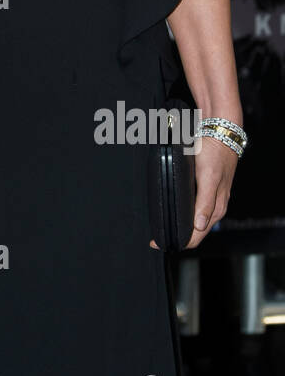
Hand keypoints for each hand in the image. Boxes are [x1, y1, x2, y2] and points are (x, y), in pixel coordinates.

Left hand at [150, 136, 236, 250]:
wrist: (221, 132)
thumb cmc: (215, 153)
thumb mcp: (208, 178)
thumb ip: (205, 203)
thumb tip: (199, 226)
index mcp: (216, 208)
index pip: (196, 236)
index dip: (179, 243)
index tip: (158, 243)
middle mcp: (213, 207)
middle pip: (194, 232)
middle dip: (176, 238)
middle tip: (155, 240)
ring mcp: (209, 199)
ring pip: (193, 222)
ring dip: (179, 228)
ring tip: (160, 230)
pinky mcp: (204, 189)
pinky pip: (192, 208)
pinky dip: (182, 214)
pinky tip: (172, 212)